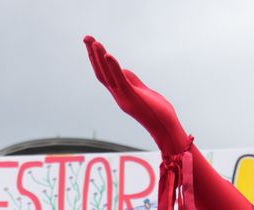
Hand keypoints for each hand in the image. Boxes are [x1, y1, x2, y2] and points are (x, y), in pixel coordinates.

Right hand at [85, 36, 191, 156]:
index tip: (92, 43)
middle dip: (93, 54)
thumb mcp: (143, 91)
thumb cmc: (158, 112)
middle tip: (86, 37)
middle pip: (101, 72)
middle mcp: (119, 95)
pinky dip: (113, 67)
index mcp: (121, 93)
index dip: (97, 59)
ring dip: (99, 58)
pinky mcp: (132, 97)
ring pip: (107, 75)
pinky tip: (108, 55)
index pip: (105, 74)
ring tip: (93, 42)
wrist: (167, 129)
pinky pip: (120, 80)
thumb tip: (122, 69)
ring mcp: (124, 97)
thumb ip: (132, 80)